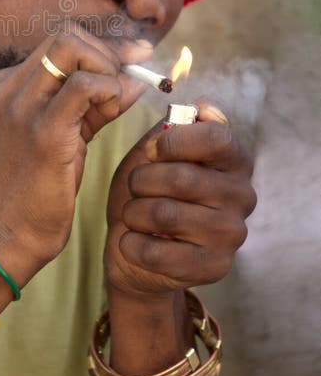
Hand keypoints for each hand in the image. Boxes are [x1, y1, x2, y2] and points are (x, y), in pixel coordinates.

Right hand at [0, 27, 151, 281]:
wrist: (7, 237)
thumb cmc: (37, 191)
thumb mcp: (63, 135)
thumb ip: (95, 103)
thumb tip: (135, 75)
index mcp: (6, 85)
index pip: (60, 41)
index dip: (104, 45)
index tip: (135, 56)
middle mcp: (8, 88)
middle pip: (66, 35)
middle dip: (108, 52)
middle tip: (129, 81)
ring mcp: (21, 106)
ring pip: (73, 47)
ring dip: (107, 69)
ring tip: (113, 107)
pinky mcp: (42, 131)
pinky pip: (85, 85)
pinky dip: (109, 91)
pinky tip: (111, 114)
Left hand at [104, 98, 256, 298]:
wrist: (133, 245)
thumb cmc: (147, 190)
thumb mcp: (153, 152)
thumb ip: (172, 127)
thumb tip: (203, 108)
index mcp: (234, 159)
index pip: (216, 137)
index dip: (174, 141)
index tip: (152, 151)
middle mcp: (243, 195)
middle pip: (183, 178)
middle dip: (142, 181)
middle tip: (135, 188)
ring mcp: (232, 234)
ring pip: (166, 214)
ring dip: (134, 213)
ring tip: (133, 215)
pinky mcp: (214, 267)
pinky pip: (158, 252)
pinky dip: (132, 244)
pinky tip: (132, 240)